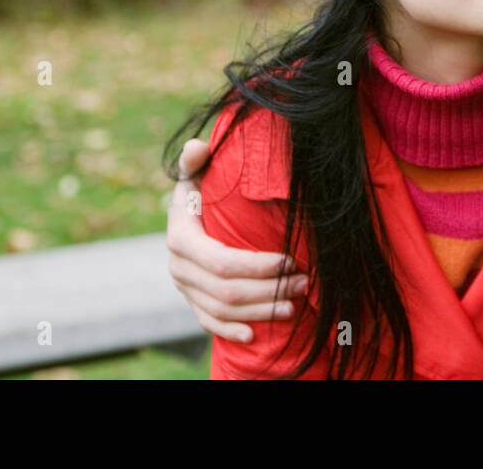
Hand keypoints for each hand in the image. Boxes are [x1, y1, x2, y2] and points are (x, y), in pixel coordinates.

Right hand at [167, 137, 308, 342]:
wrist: (188, 216)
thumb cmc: (202, 189)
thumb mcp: (197, 173)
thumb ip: (195, 161)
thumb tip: (197, 148)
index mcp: (181, 237)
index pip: (221, 262)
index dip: (257, 266)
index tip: (290, 260)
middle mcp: (178, 267)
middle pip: (227, 290)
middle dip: (269, 289)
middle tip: (304, 281)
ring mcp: (184, 287)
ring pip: (223, 310)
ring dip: (261, 310)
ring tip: (296, 302)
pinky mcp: (191, 301)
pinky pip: (209, 323)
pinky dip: (232, 330)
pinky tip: (256, 333)